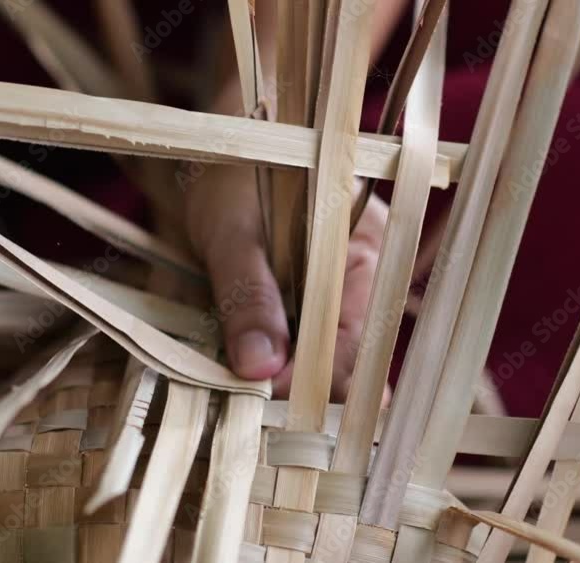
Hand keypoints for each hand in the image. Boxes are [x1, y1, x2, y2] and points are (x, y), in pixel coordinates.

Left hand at [186, 164, 390, 403]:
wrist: (215, 152)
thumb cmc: (229, 176)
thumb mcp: (232, 233)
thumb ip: (249, 295)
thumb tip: (260, 368)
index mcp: (364, 253)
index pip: (357, 342)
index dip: (313, 378)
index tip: (259, 391)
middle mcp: (363, 280)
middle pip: (347, 361)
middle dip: (300, 389)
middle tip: (245, 400)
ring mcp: (338, 296)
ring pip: (324, 364)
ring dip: (283, 382)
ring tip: (238, 385)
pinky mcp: (310, 307)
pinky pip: (302, 351)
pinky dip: (272, 366)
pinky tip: (241, 369)